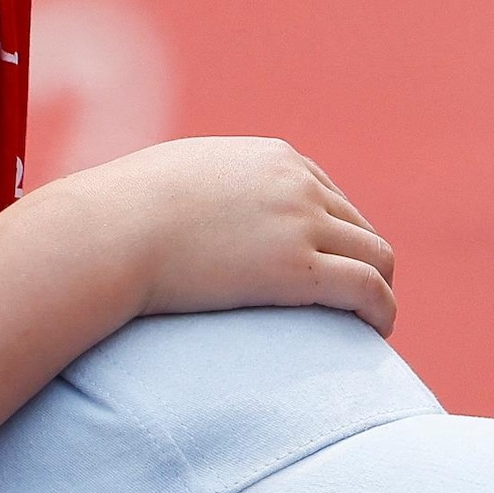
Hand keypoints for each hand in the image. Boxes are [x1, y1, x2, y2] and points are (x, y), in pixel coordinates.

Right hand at [50, 136, 397, 333]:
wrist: (112, 231)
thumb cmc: (122, 214)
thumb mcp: (172, 181)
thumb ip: (200, 193)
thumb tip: (187, 218)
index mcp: (272, 159)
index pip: (330, 195)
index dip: (337, 237)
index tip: (331, 270)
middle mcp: (297, 183)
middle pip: (359, 226)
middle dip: (362, 264)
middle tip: (353, 308)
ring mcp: (300, 222)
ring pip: (376, 256)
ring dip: (380, 290)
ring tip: (371, 325)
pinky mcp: (297, 268)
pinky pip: (366, 287)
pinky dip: (382, 309)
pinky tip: (376, 332)